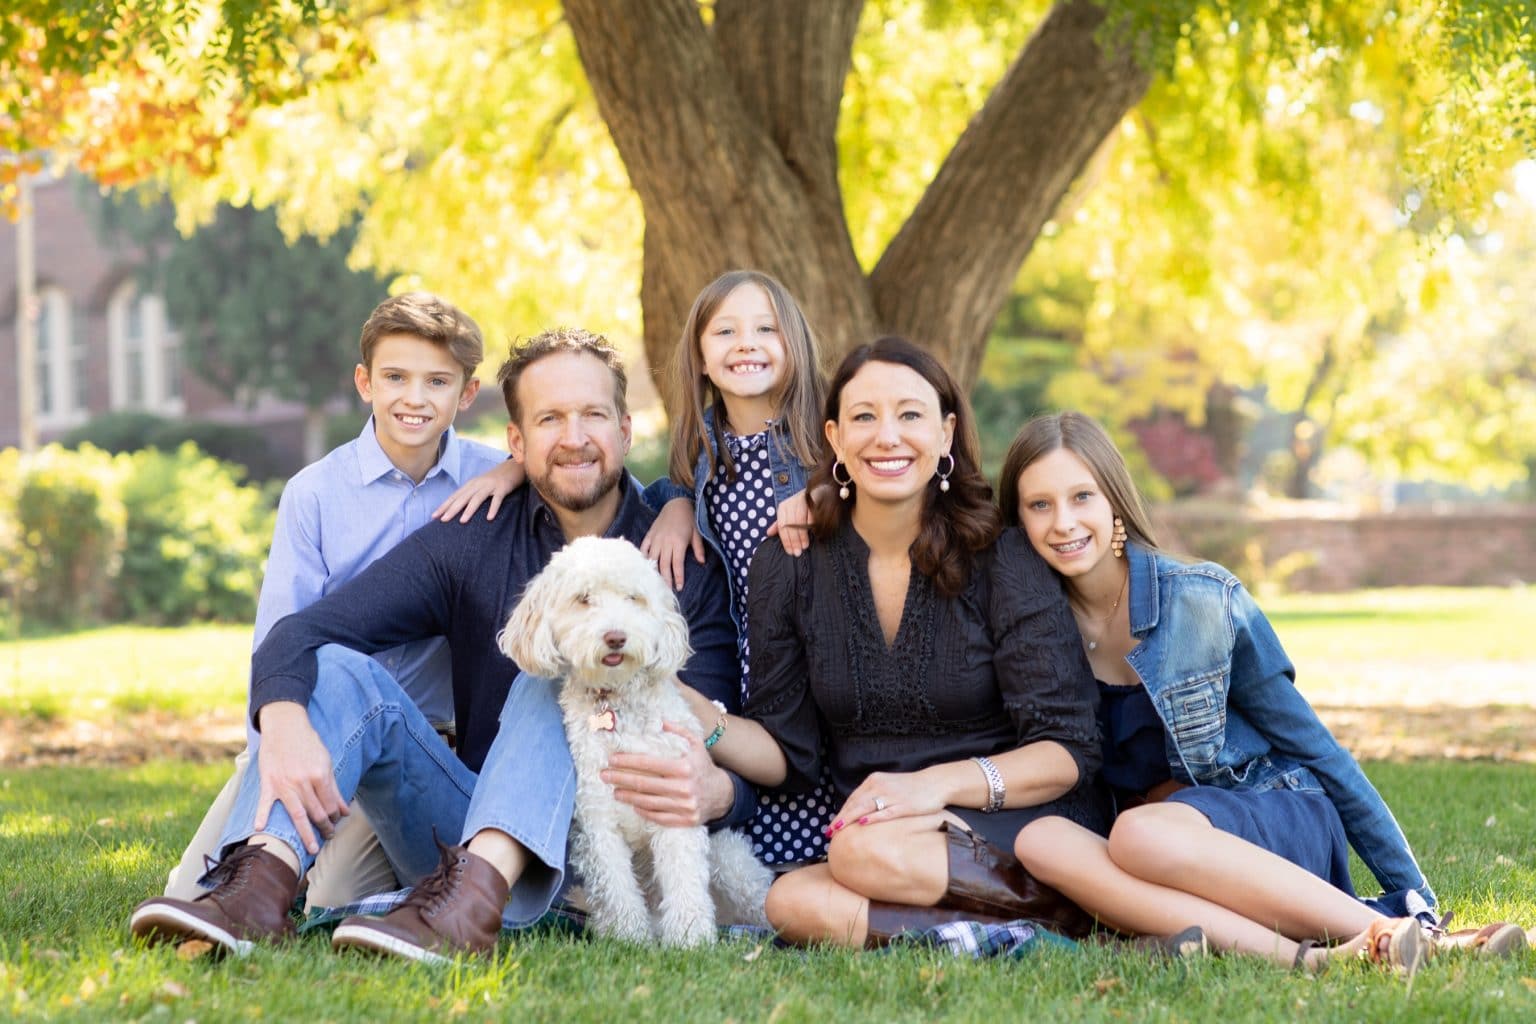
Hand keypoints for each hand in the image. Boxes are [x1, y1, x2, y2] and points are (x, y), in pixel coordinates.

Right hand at [254, 702, 348, 853]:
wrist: (285, 725)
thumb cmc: (308, 743)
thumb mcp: (326, 761)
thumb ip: (335, 787)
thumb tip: (345, 810)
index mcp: (320, 775)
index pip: (331, 805)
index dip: (335, 817)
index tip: (336, 824)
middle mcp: (304, 782)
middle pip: (317, 813)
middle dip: (325, 828)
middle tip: (328, 837)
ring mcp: (284, 784)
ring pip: (298, 814)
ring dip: (306, 834)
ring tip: (312, 848)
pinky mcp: (268, 782)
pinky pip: (265, 802)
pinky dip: (262, 815)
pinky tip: (261, 829)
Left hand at [432, 460, 523, 522]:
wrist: (513, 467)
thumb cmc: (495, 480)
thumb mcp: (480, 486)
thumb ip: (471, 495)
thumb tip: (458, 509)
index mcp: (471, 484)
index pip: (455, 496)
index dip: (444, 506)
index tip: (434, 516)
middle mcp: (478, 484)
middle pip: (463, 498)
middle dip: (452, 509)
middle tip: (442, 520)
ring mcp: (490, 486)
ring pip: (477, 499)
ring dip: (469, 510)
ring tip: (462, 521)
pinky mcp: (502, 488)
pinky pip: (497, 500)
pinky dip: (493, 508)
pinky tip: (489, 518)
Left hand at [601, 722, 732, 826]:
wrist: (722, 794)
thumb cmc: (702, 766)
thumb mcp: (695, 744)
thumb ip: (678, 731)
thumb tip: (658, 721)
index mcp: (684, 766)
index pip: (649, 764)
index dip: (628, 761)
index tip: (612, 759)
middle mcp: (684, 787)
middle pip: (644, 784)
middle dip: (620, 779)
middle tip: (604, 775)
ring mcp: (684, 806)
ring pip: (648, 802)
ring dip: (627, 797)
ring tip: (614, 791)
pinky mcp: (684, 821)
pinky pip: (658, 817)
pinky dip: (643, 812)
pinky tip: (633, 805)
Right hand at [640, 497, 704, 590]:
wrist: (677, 502)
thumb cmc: (689, 518)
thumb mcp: (697, 532)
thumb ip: (699, 548)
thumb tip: (702, 562)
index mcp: (678, 542)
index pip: (677, 564)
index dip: (677, 577)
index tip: (679, 587)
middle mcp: (665, 542)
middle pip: (663, 565)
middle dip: (665, 579)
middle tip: (665, 591)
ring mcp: (656, 538)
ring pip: (652, 558)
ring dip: (653, 571)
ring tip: (654, 582)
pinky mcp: (650, 534)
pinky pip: (644, 548)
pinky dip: (642, 557)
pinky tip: (643, 566)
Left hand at [765, 488, 811, 555]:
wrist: (818, 491)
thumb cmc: (802, 506)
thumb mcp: (789, 514)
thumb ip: (779, 524)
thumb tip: (768, 533)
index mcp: (783, 507)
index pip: (781, 526)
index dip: (785, 541)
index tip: (790, 552)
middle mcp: (791, 503)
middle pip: (789, 525)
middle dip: (794, 541)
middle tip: (798, 552)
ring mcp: (802, 500)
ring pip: (799, 521)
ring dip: (802, 536)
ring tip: (804, 546)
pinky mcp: (812, 499)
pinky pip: (810, 515)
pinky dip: (811, 525)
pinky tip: (813, 534)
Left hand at [829, 769, 947, 833]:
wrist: (935, 783)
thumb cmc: (912, 788)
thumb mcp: (888, 786)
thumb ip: (874, 796)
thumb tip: (860, 813)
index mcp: (875, 781)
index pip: (853, 798)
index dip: (841, 812)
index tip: (832, 825)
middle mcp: (880, 786)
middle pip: (855, 803)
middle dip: (841, 818)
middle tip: (829, 832)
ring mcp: (892, 795)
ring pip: (866, 807)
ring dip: (850, 818)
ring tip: (839, 830)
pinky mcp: (904, 804)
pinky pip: (886, 811)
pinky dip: (873, 817)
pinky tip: (863, 823)